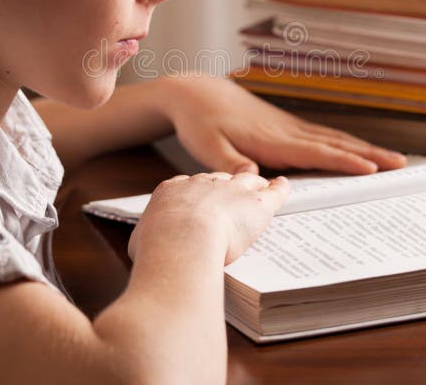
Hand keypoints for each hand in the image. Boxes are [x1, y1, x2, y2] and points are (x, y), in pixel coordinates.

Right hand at [128, 172, 289, 264]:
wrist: (182, 240)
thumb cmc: (157, 246)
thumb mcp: (140, 241)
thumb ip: (147, 237)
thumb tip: (146, 243)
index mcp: (173, 190)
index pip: (188, 186)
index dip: (196, 194)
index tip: (199, 202)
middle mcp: (203, 184)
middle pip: (219, 179)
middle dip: (225, 188)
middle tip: (230, 199)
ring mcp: (232, 190)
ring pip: (247, 180)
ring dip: (253, 184)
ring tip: (262, 186)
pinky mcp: (257, 203)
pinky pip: (273, 191)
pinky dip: (280, 188)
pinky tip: (284, 186)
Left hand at [157, 75, 405, 175]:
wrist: (197, 92)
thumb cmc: (201, 121)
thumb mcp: (207, 147)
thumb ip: (229, 164)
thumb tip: (254, 178)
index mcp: (270, 139)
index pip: (315, 152)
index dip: (344, 162)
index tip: (371, 170)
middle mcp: (286, 131)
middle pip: (335, 144)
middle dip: (369, 155)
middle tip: (401, 165)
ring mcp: (288, 126)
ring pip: (334, 137)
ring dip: (364, 148)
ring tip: (392, 159)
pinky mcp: (285, 126)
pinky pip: (323, 135)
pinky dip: (346, 142)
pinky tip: (358, 149)